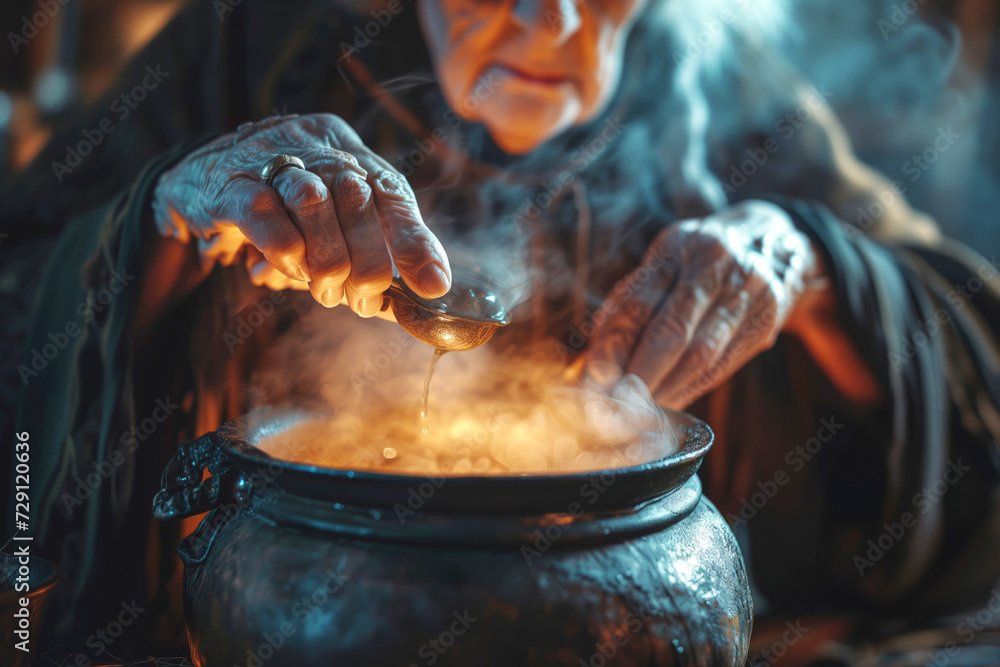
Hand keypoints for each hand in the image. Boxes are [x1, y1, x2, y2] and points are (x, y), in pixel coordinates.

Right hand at [152, 113, 449, 316]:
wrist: (200, 175)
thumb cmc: (283, 207)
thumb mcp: (334, 219)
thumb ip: (373, 250)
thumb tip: (413, 298)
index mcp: (352, 157)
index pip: (392, 193)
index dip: (414, 241)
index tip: (432, 286)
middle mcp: (317, 149)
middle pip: (356, 196)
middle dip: (367, 260)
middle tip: (362, 299)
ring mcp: (271, 161)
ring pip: (311, 199)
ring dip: (327, 257)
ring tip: (327, 290)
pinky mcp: (229, 183)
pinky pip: (260, 209)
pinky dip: (283, 245)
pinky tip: (291, 267)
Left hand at [582, 200, 823, 409]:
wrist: (775, 245)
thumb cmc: (698, 262)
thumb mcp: (664, 263)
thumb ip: (629, 304)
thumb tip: (589, 359)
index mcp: (676, 247)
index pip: (637, 304)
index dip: (613, 348)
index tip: (593, 380)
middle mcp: (713, 266)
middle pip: (671, 334)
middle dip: (638, 377)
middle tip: (614, 407)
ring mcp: (746, 293)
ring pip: (700, 355)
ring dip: (665, 389)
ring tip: (639, 410)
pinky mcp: (766, 320)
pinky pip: (722, 365)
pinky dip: (691, 388)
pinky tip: (670, 401)